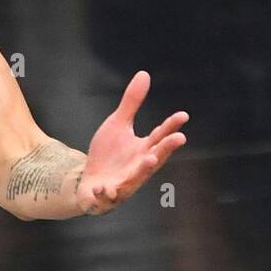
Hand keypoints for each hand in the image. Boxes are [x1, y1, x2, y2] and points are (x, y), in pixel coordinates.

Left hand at [78, 70, 186, 215]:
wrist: (87, 183)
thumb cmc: (108, 154)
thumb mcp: (117, 125)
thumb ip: (131, 103)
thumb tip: (144, 74)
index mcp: (143, 149)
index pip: (160, 136)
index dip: (171, 126)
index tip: (183, 115)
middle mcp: (138, 167)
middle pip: (155, 158)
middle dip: (166, 149)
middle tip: (179, 138)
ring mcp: (124, 183)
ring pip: (135, 179)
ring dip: (143, 170)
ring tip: (149, 159)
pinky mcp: (106, 196)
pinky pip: (106, 195)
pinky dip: (105, 192)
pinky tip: (103, 187)